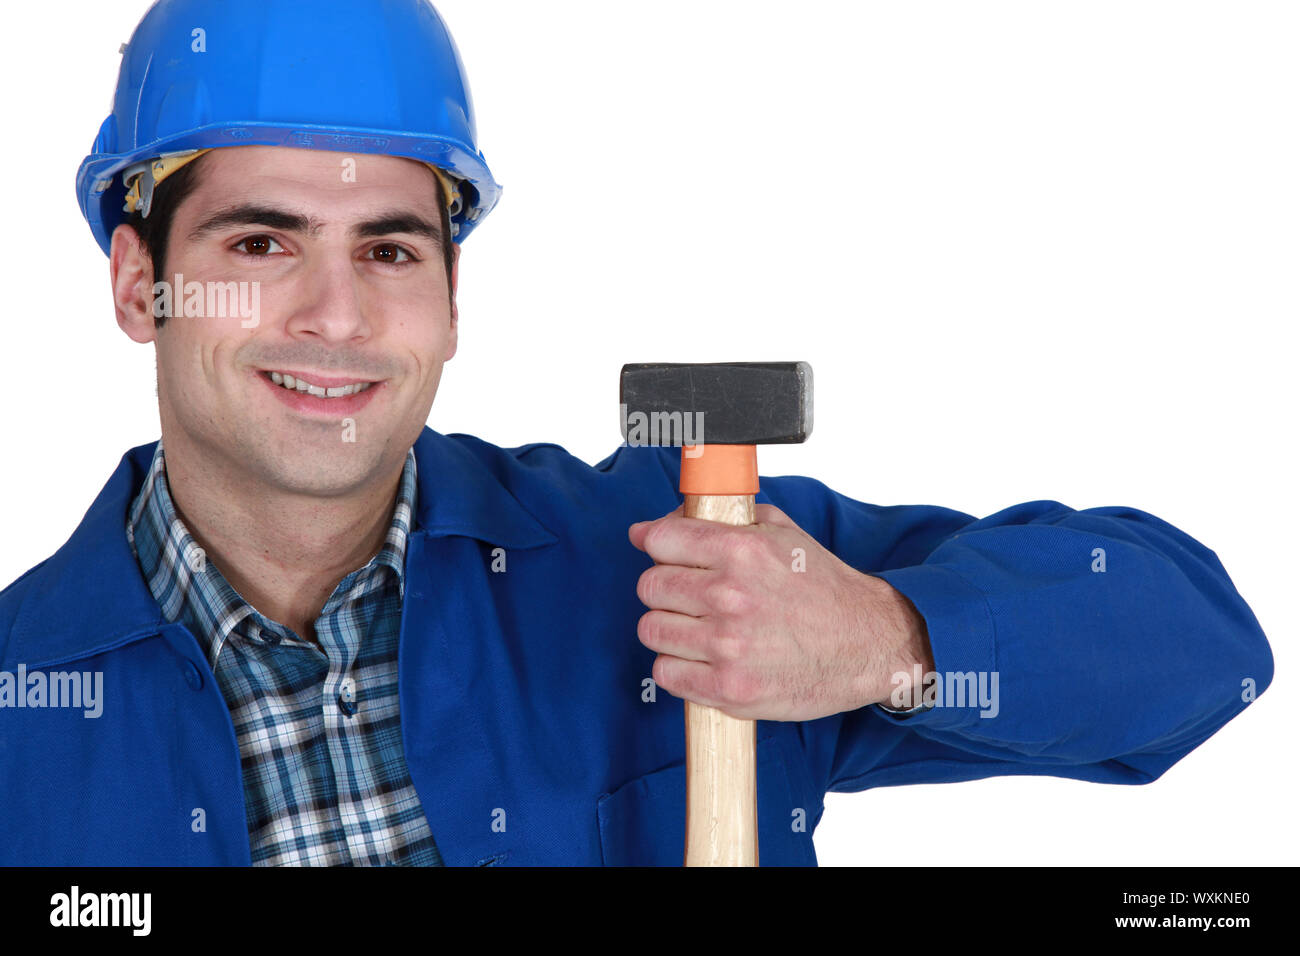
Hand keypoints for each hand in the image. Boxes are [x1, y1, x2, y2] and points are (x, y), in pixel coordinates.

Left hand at [628, 503, 933, 721]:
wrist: (868, 643)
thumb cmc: (822, 588)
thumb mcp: (781, 533)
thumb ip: (721, 521)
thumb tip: (652, 528)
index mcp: (741, 550)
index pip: (659, 540)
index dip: (658, 545)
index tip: (664, 555)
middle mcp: (729, 595)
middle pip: (650, 587)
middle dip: (665, 589)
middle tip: (689, 596)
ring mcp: (727, 646)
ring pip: (652, 631)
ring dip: (669, 629)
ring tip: (696, 629)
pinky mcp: (729, 689)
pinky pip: (666, 674)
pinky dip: (677, 667)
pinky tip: (701, 659)